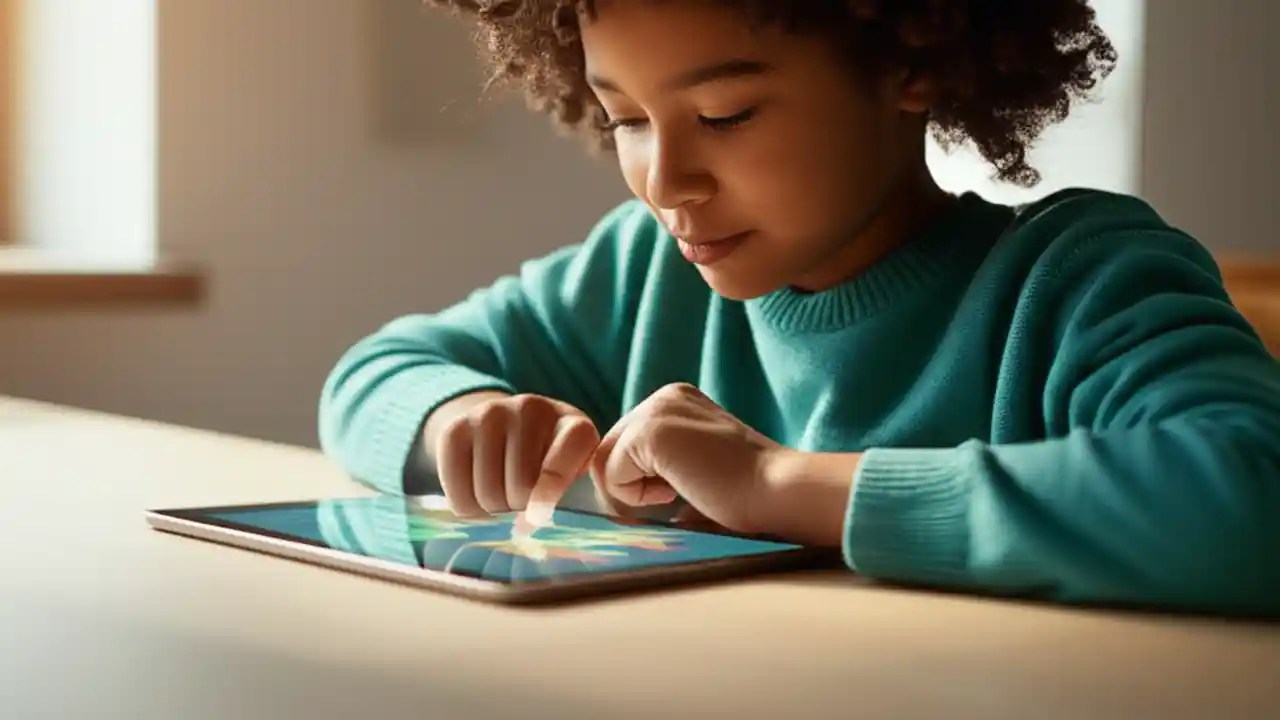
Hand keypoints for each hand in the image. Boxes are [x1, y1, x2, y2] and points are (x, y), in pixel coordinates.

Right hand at [424, 392, 599, 518]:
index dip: (549, 494)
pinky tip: (477, 497)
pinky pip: (455, 487)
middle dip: (518, 509)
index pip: (563, 460)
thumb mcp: (573, 474)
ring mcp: (491, 413)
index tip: (537, 517)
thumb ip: (564, 499)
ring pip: (486, 491)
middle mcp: (532, 409)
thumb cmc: (550, 462)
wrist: (506, 426)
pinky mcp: (456, 428)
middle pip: (520, 486)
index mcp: (574, 425)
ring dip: (492, 510)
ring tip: (501, 499)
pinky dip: (466, 507)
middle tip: (519, 504)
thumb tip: (529, 523)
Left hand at [566, 382, 786, 533]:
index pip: (625, 444)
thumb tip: (614, 498)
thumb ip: (660, 468)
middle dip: (628, 485)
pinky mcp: (650, 433)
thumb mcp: (695, 468)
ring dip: (631, 492)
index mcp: (677, 402)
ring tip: (676, 494)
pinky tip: (676, 492)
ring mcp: (657, 410)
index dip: (637, 479)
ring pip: (604, 462)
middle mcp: (664, 397)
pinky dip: (634, 496)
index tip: (675, 491)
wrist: (778, 491)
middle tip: (673, 498)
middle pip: (608, 449)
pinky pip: (610, 475)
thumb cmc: (746, 494)